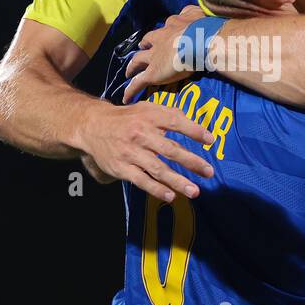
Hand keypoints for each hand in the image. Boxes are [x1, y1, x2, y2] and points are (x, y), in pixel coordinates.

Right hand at [79, 97, 214, 201]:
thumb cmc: (128, 118)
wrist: (93, 126)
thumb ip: (170, 115)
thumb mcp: (147, 108)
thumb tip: (197, 126)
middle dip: (191, 162)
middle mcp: (140, 134)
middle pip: (169, 149)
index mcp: (149, 117)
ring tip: (194, 191)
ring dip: (177, 181)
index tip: (210, 140)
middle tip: (209, 172)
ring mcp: (130, 152)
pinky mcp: (121, 167)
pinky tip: (171, 196)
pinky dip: (156, 189)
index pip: (175, 122)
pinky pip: (142, 181)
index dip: (194, 130)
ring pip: (157, 169)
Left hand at [122, 6, 205, 103]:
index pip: (167, 26)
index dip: (166, 31)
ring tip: (128, 72)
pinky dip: (131, 90)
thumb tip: (192, 11)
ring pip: (138, 61)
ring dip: (132, 66)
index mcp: (173, 25)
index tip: (166, 33)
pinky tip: (126, 97)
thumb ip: (193, 12)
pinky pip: (138, 83)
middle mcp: (160, 38)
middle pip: (148, 40)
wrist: (199, 40)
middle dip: (145, 44)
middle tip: (142, 47)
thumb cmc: (204, 28)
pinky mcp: (152, 73)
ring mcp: (154, 56)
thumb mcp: (198, 13)